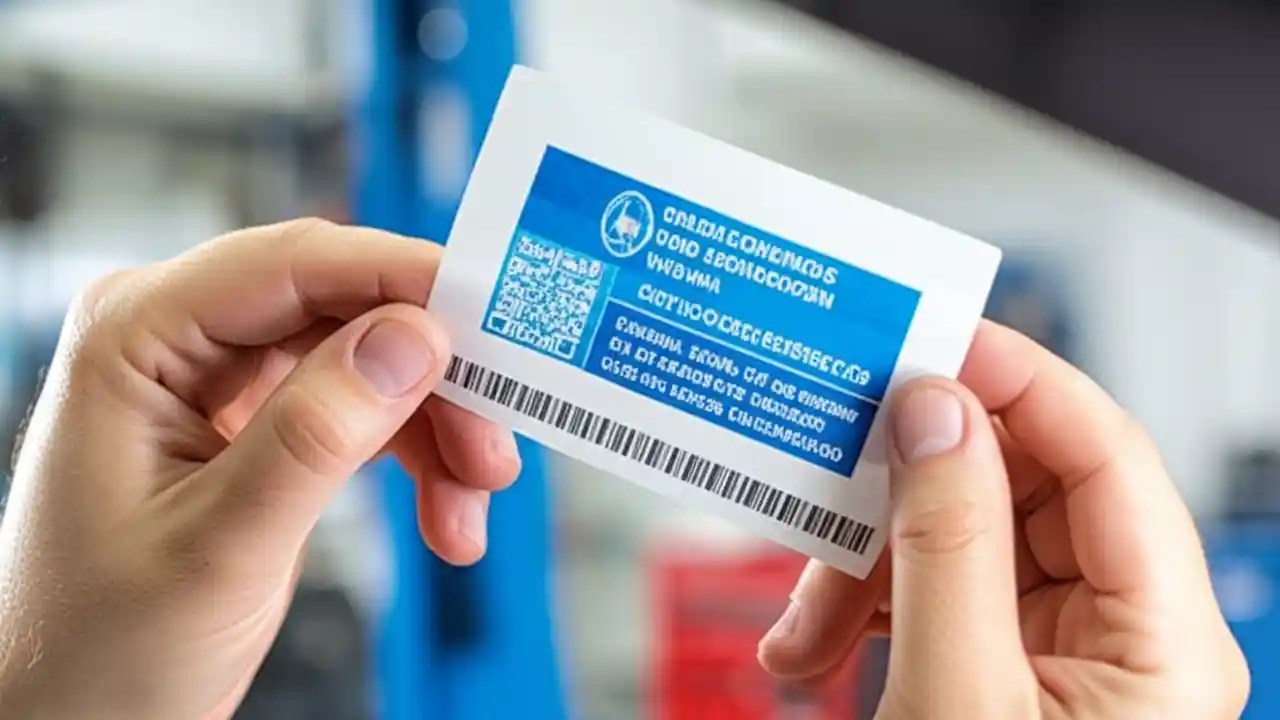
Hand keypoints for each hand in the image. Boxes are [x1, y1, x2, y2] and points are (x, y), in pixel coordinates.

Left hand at [0, 220, 519, 718]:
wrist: (70, 718)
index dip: (405, 278)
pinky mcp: (254, 420)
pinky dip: (414, 458)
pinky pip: (360, 410)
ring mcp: (219, 377)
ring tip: (469, 510)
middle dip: (434, 378)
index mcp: (138, 333)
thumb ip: (315, 434)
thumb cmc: (99, 648)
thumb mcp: (221, 546)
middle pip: (347, 310)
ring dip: (435, 429)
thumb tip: (413, 337)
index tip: (497, 316)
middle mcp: (180, 336)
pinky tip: (444, 517)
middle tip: (496, 447)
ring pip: (368, 360)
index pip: (295, 263)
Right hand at [757, 321, 1248, 717]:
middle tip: (835, 455)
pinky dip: (855, 608)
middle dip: (908, 487)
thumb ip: (947, 546)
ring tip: (801, 623)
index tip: (927, 339)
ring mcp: (1051, 646)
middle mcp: (1117, 625)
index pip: (1103, 452)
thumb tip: (937, 414)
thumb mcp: (959, 697)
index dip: (1017, 379)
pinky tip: (806, 652)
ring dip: (860, 564)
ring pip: (953, 536)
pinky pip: (923, 591)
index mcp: (1160, 632)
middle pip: (1016, 486)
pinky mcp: (991, 662)